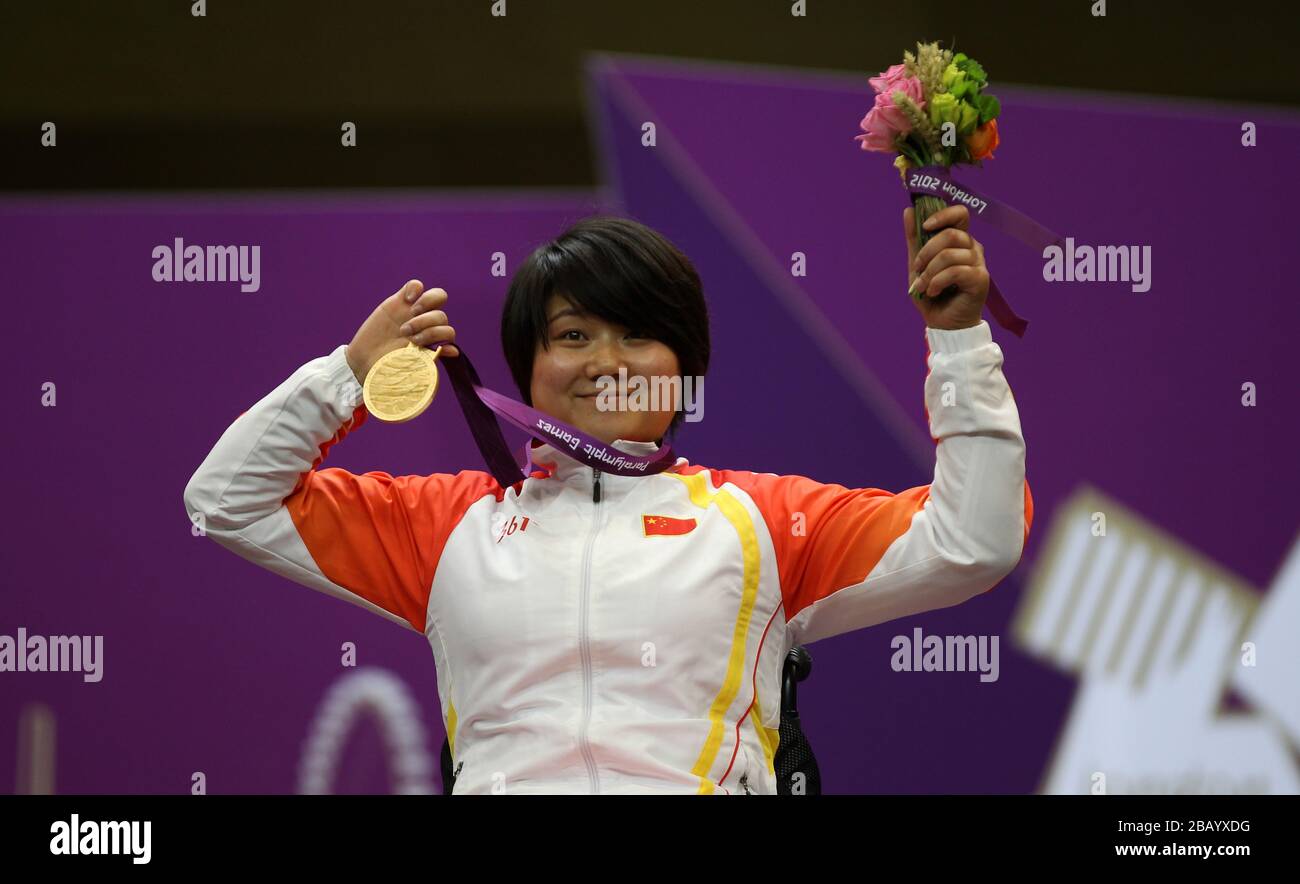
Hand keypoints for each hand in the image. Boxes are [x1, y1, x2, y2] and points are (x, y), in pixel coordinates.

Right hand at [345, 280, 459, 385]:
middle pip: (442, 315)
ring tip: (410, 314)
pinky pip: (416, 285)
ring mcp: (414, 312)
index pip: (449, 332)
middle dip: (426, 323)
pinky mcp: (400, 301)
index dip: (437, 334)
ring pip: (437, 296)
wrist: (364, 360)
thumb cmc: (388, 367)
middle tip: (406, 332)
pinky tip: (407, 299)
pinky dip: (416, 288)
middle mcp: (426, 326)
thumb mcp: (410, 366)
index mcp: (431, 342)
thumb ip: (431, 358)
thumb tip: (455, 351)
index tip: (416, 343)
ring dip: (426, 304)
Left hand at [902, 204, 989, 329]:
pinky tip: (933, 292)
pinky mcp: (980, 279)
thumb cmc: (932, 293)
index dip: (942, 215)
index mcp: (959, 241)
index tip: (925, 226)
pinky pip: (955, 271)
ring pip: (950, 254)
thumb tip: (908, 210)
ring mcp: (979, 263)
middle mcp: (972, 248)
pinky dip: (937, 282)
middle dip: (927, 252)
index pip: (960, 214)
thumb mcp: (917, 265)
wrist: (943, 323)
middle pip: (950, 234)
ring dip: (929, 272)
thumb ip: (915, 239)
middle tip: (918, 269)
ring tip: (924, 286)